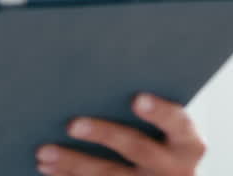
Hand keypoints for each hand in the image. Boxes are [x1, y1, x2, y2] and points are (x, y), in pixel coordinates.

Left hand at [35, 93, 205, 175]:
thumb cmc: (158, 139)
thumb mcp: (165, 129)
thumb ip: (145, 106)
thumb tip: (96, 67)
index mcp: (187, 143)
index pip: (177, 123)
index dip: (159, 112)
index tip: (137, 98)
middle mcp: (174, 168)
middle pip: (137, 148)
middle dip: (103, 134)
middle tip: (72, 124)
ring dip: (74, 163)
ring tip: (45, 151)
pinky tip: (47, 166)